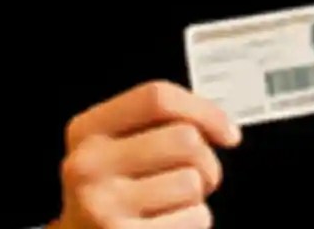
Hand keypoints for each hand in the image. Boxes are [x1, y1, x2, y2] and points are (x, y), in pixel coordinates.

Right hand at [51, 80, 242, 228]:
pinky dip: (193, 220)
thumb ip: (155, 123)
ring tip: (173, 201)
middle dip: (205, 159)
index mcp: (86, 130)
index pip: (156, 97)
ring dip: (196, 195)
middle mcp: (89, 165)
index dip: (203, 110)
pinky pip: (195, 218)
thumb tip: (219, 126)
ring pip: (192, 181)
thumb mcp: (113, 146)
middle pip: (184, 138)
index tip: (226, 131)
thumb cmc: (109, 191)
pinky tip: (168, 223)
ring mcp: (105, 206)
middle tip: (191, 174)